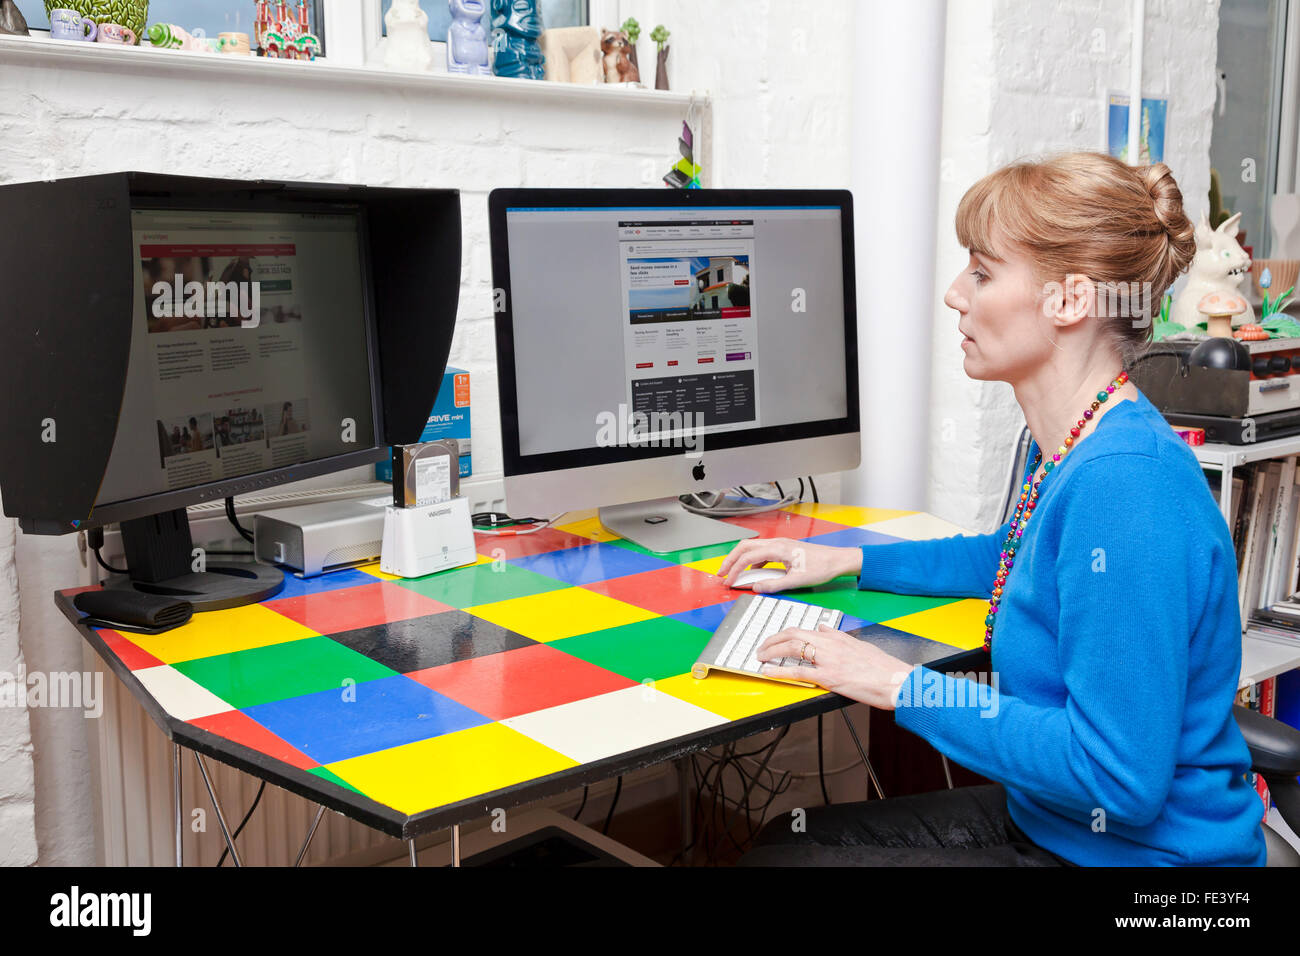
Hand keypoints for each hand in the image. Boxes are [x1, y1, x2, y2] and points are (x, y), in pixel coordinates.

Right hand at [716, 537, 861, 591]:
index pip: (747, 557)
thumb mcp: (797, 580)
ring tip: (733, 573)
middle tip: (722, 573)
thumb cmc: (822, 567)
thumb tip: (756, 587)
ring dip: (740, 559)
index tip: (728, 581)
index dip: (735, 570)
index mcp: (778, 548)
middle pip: (744, 547)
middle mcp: (777, 543)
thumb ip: (774, 584)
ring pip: (752, 547)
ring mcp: (780, 544)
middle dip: (730, 560)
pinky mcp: (783, 548)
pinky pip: (761, 552)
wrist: (838, 560)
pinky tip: (753, 572)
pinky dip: (752, 560)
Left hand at [756, 624, 914, 707]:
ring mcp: (828, 659)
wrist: (897, 681)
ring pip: (792, 648)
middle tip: (762, 647)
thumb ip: (839, 636)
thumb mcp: (860, 644)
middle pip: (793, 634)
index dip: (785, 634)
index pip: (804, 630)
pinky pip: (798, 672)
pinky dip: (779, 671)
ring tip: (760, 657)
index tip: (776, 639)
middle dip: (773, 640)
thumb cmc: (883, 667)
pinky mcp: (829, 676)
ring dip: (771, 651)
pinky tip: (767, 671)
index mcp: (837, 637)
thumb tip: (824, 627)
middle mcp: (830, 644)